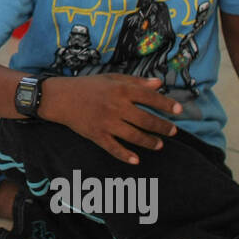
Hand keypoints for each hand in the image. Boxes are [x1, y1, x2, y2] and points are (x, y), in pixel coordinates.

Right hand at [39, 75, 183, 165]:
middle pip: (146, 120)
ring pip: (134, 136)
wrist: (60, 98)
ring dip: (149, 142)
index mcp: (121, 90)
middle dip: (162, 127)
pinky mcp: (97, 135)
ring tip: (159, 145)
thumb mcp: (111, 78)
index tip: (179, 110)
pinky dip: (125, 155)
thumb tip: (159, 83)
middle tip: (172, 131)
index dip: (166, 105)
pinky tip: (136, 160)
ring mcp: (106, 122)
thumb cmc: (87, 86)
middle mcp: (116, 106)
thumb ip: (136, 81)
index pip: (150, 97)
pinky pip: (114, 148)